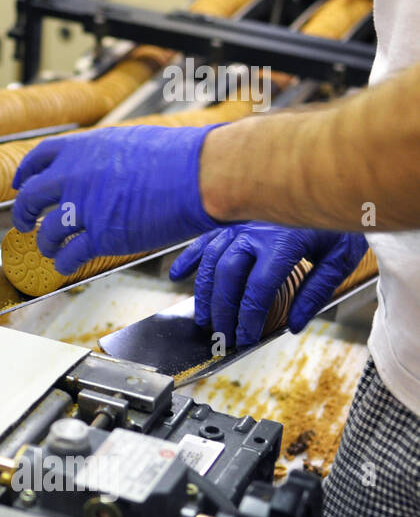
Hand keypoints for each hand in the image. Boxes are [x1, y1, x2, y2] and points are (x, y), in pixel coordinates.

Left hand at [11, 124, 218, 273]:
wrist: (200, 175)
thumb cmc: (179, 156)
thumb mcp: (131, 141)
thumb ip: (104, 155)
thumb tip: (98, 164)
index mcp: (82, 148)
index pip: (39, 158)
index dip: (26, 172)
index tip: (20, 183)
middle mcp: (74, 176)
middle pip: (31, 197)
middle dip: (22, 212)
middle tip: (23, 222)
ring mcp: (85, 207)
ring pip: (46, 231)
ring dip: (44, 243)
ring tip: (47, 249)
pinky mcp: (101, 236)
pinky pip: (69, 254)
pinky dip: (63, 262)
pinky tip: (65, 265)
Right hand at [170, 223, 368, 346]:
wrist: (331, 180)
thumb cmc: (337, 221)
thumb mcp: (340, 258)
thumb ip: (316, 292)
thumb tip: (294, 325)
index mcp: (284, 240)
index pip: (258, 286)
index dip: (248, 315)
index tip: (245, 336)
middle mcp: (255, 230)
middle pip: (227, 275)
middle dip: (222, 309)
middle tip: (222, 334)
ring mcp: (239, 223)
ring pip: (211, 260)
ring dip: (204, 292)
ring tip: (203, 318)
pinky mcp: (232, 219)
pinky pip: (204, 239)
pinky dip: (189, 258)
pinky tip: (177, 276)